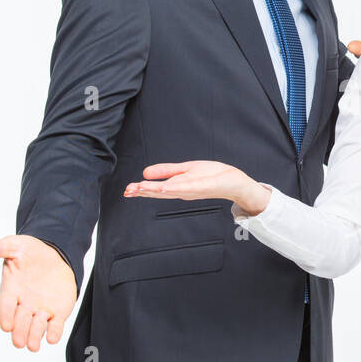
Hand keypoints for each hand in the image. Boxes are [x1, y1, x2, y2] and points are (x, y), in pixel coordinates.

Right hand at [0, 234, 77, 351]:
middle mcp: (24, 303)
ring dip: (34, 336)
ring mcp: (41, 309)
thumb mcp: (14, 246)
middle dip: (19, 331)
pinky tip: (52, 338)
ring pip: (36, 327)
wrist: (55, 254)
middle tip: (19, 342)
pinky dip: (54, 331)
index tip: (5, 325)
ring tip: (32, 346)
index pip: (5, 305)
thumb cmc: (30, 252)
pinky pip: (55, 324)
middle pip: (20, 320)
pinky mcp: (58, 311)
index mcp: (11, 290)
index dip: (5, 315)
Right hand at [124, 161, 270, 214]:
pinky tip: (165, 187)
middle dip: (144, 192)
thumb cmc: (211, 175)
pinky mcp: (203, 186)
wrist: (233, 181)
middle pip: (160, 192)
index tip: (128, 190)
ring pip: (171, 190)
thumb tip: (145, 173)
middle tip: (128, 191)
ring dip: (155, 190)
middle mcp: (183, 191)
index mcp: (177, 187)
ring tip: (141, 188)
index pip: (156, 189)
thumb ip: (166, 171)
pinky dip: (176, 188)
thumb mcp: (185, 169)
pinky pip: (187, 187)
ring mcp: (193, 189)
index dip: (141, 190)